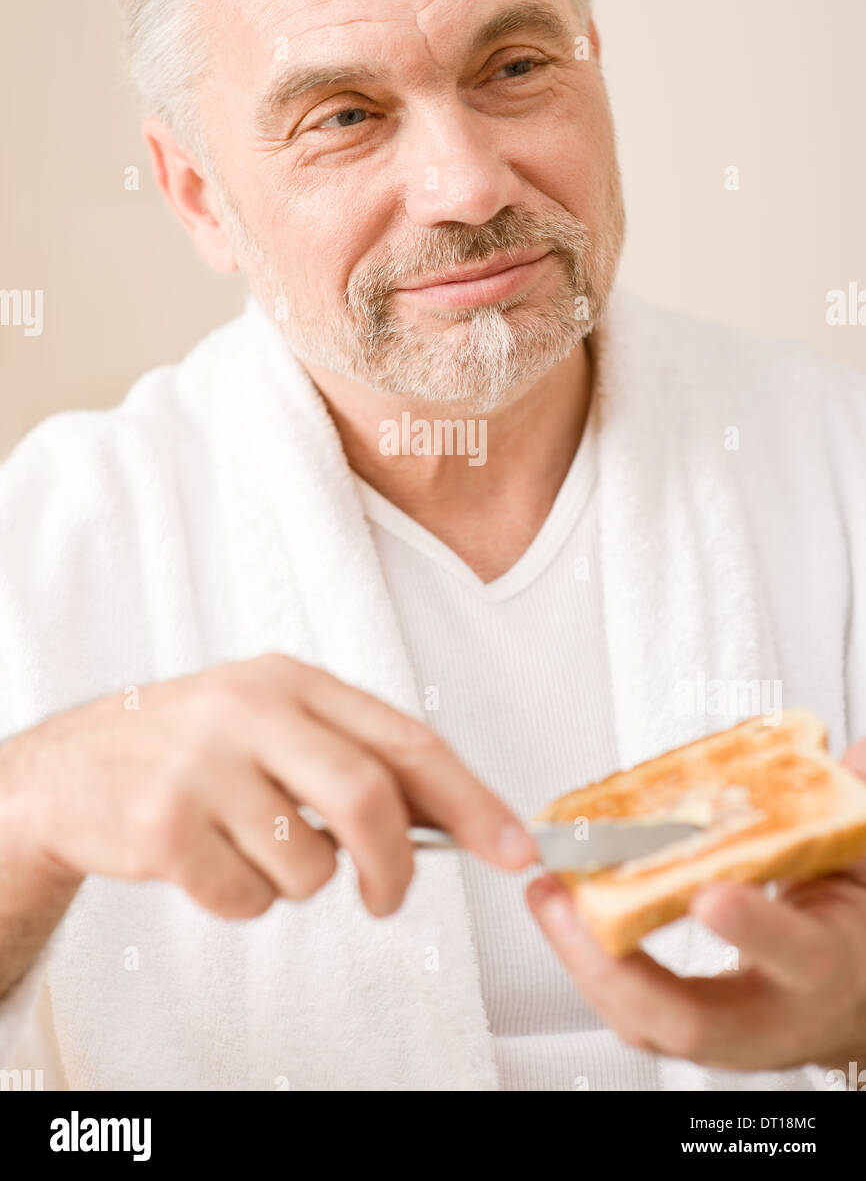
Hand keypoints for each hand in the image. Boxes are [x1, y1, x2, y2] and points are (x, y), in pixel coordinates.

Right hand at [0, 652, 535, 920]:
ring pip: (309, 865)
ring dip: (296, 884)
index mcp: (292, 679)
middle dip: (395, 866)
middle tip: (387, 896)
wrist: (72, 768)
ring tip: (251, 849)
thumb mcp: (270, 721)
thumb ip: (350, 755)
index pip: (406, 738)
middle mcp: (250, 709)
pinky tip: (207, 863)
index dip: (470, 800)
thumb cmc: (193, 748)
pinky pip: (246, 899)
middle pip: (369, 799)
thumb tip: (452, 819)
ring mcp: (203, 765)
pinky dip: (242, 902)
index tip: (514, 848)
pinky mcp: (163, 824)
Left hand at [526, 740, 865, 1072]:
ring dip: (583, 961)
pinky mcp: (684, 1031)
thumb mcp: (857, 872)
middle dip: (618, 967)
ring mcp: (724, 1036)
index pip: (797, 956)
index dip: (753, 928)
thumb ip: (847, 820)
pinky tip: (559, 912)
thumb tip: (851, 756)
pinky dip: (586, 962)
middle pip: (691, 1020)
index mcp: (825, 968)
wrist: (854, 1005)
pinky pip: (628, 1009)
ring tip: (547, 897)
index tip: (710, 894)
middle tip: (572, 905)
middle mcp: (772, 1017)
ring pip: (645, 1024)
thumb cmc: (849, 937)